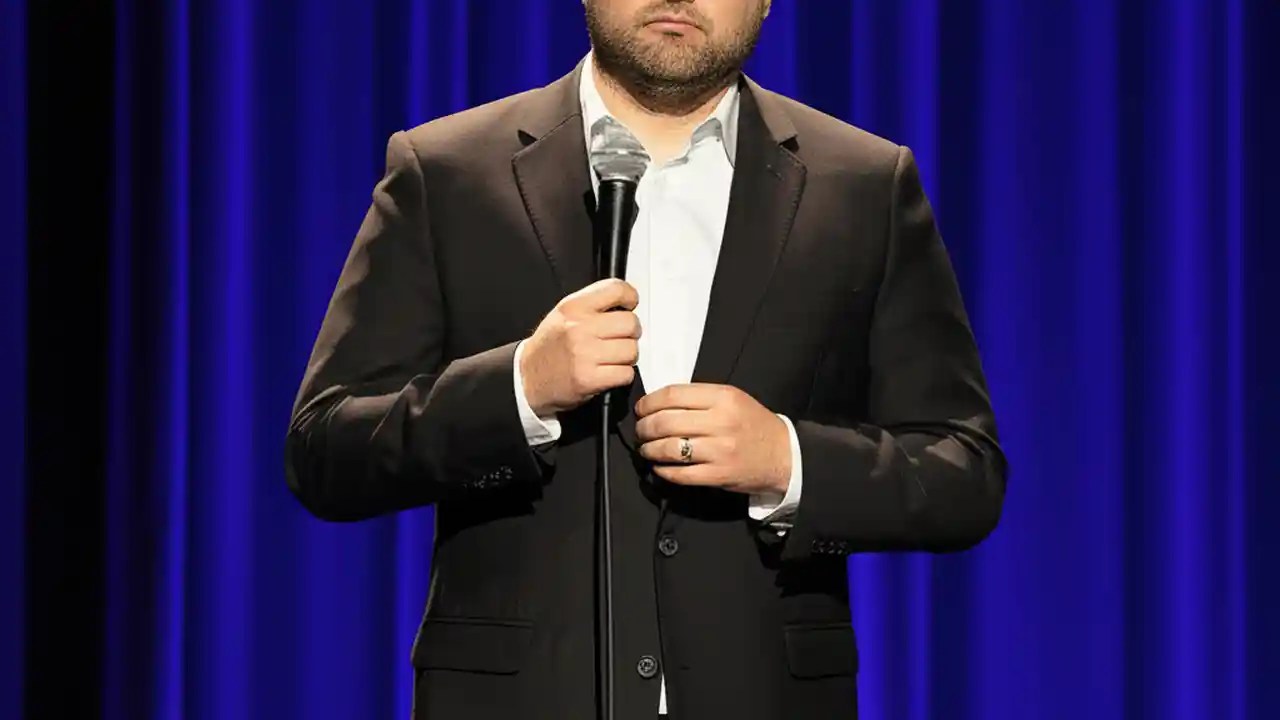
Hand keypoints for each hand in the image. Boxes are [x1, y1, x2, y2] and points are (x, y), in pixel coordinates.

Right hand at [520, 279, 640, 415]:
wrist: (529, 378)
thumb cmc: (550, 347)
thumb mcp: (564, 314)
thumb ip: (593, 304)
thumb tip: (626, 302)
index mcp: (573, 307)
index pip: (616, 289)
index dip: (630, 297)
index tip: (629, 305)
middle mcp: (579, 328)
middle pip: (631, 323)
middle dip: (631, 333)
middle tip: (620, 338)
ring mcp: (584, 354)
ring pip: (632, 350)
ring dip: (627, 357)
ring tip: (611, 358)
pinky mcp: (589, 379)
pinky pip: (626, 373)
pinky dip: (622, 375)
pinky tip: (608, 373)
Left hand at [634, 384, 790, 495]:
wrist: (785, 455)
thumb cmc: (754, 425)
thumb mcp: (733, 399)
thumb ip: (700, 398)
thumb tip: (659, 402)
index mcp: (723, 398)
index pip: (672, 395)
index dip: (649, 403)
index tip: (641, 409)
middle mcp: (721, 422)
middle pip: (665, 422)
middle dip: (644, 428)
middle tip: (641, 431)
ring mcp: (720, 450)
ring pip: (668, 448)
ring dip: (649, 450)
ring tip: (646, 449)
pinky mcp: (719, 475)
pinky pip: (680, 474)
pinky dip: (662, 471)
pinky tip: (659, 467)